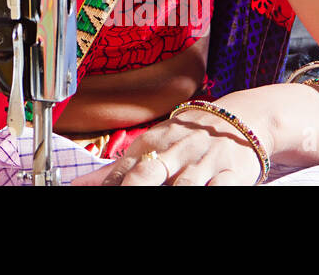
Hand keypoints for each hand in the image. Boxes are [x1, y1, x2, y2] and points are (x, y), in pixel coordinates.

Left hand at [75, 107, 270, 185]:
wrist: (238, 119)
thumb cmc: (186, 137)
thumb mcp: (152, 144)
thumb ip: (118, 168)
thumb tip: (79, 184)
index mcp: (151, 144)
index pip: (122, 170)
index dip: (108, 185)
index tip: (84, 192)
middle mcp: (174, 152)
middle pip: (147, 173)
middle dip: (133, 188)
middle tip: (127, 195)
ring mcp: (202, 163)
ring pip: (184, 186)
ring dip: (173, 193)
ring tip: (163, 200)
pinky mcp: (230, 173)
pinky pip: (220, 188)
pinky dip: (209, 192)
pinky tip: (203, 196)